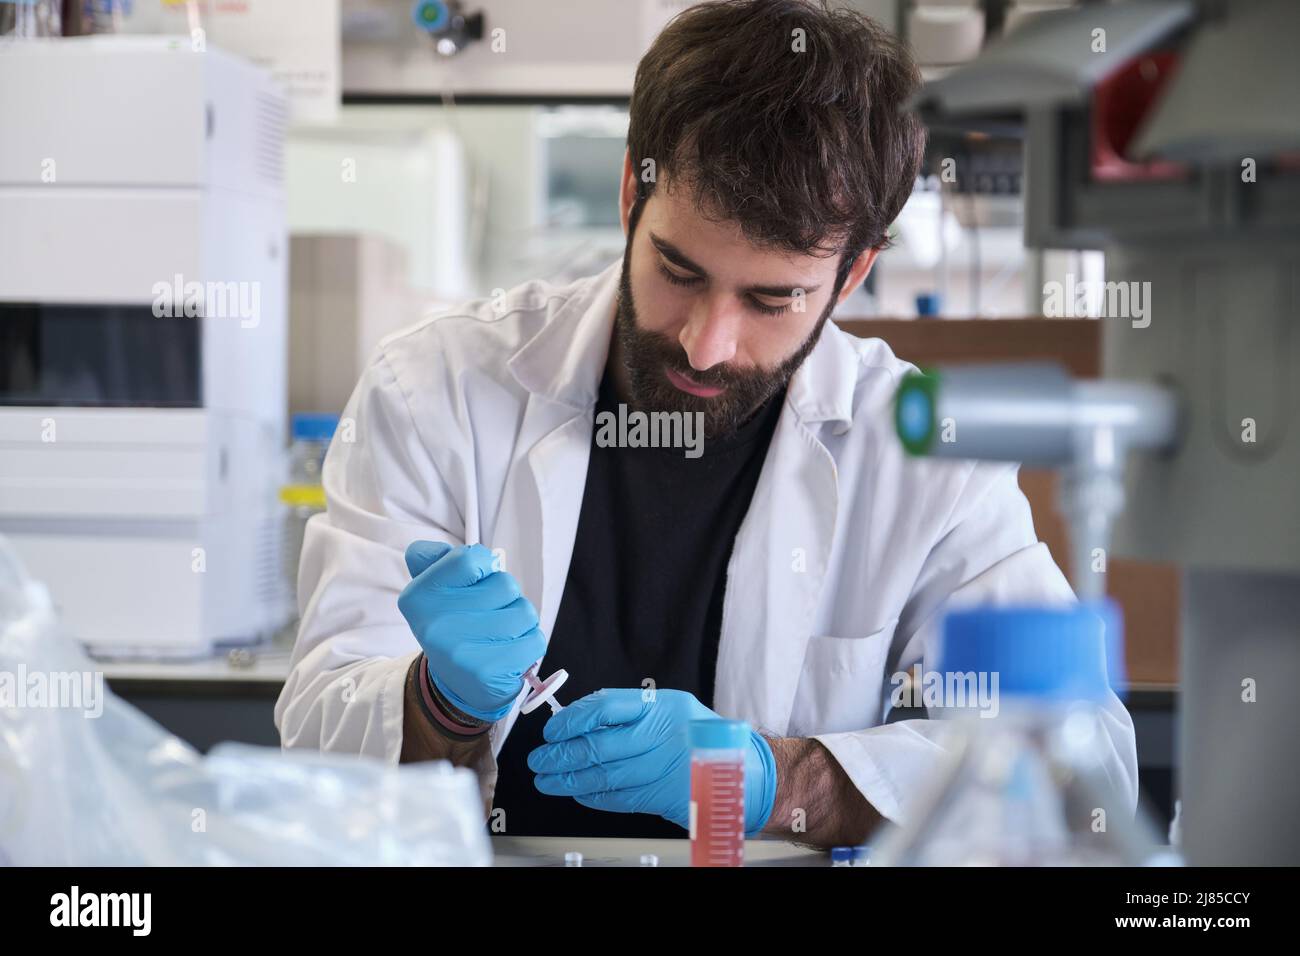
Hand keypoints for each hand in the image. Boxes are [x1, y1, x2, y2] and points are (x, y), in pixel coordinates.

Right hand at [397, 541, 544, 722]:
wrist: (456, 685)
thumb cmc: (454, 625)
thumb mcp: (435, 590)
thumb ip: (435, 560)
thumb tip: (436, 549)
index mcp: (419, 596)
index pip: (471, 558)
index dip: (485, 566)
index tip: (478, 582)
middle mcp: (435, 624)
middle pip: (506, 585)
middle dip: (507, 597)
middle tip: (489, 615)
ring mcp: (461, 652)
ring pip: (524, 612)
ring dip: (521, 621)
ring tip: (501, 634)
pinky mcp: (489, 674)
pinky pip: (535, 640)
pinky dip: (530, 644)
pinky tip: (509, 652)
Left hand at [527, 688, 776, 834]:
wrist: (745, 772)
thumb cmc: (701, 738)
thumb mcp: (671, 710)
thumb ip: (631, 714)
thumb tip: (578, 721)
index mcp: (664, 706)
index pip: (607, 705)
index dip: (573, 719)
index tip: (553, 730)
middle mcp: (664, 735)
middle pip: (600, 746)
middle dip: (562, 756)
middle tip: (539, 761)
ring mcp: (666, 768)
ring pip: (605, 776)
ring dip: (570, 781)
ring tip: (547, 781)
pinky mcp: (666, 797)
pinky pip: (620, 798)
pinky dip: (594, 798)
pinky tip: (578, 794)